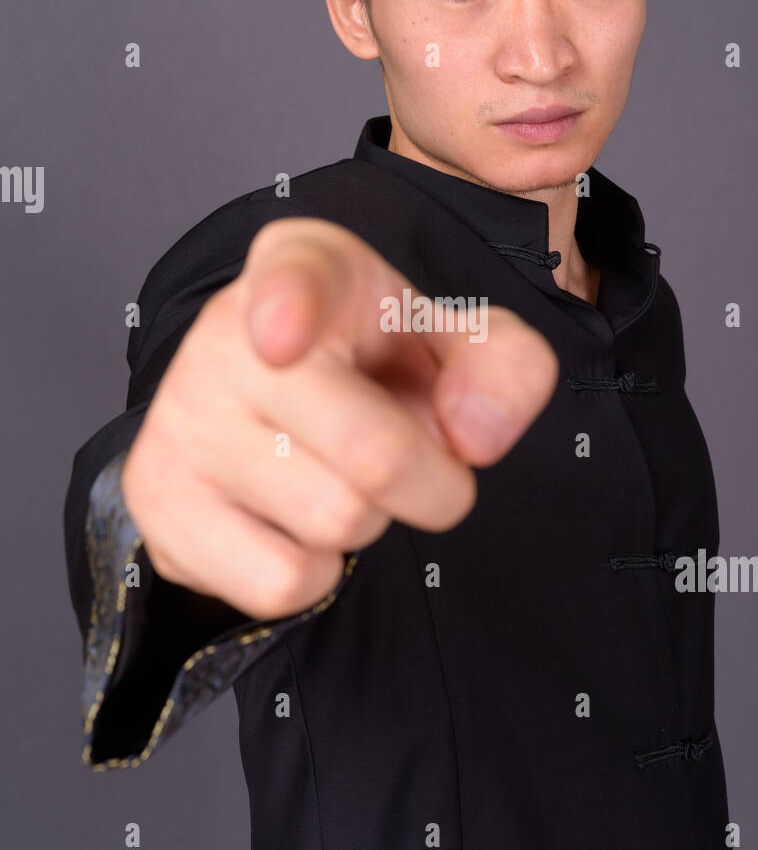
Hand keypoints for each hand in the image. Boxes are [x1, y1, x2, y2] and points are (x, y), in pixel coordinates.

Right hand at [121, 218, 558, 619]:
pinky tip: (295, 518)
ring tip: (338, 473)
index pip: (292, 278)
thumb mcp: (457, 343)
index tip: (283, 336)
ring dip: (367, 523)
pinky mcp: (159, 503)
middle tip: (410, 455)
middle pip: (375, 459)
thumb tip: (472, 438)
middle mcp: (225, 336)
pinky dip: (315, 572)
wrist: (274, 402)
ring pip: (333, 524)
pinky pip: (281, 582)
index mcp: (305, 267)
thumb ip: (507, 369)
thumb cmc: (371, 364)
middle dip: (430, 482)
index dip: (290, 307)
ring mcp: (181, 421)